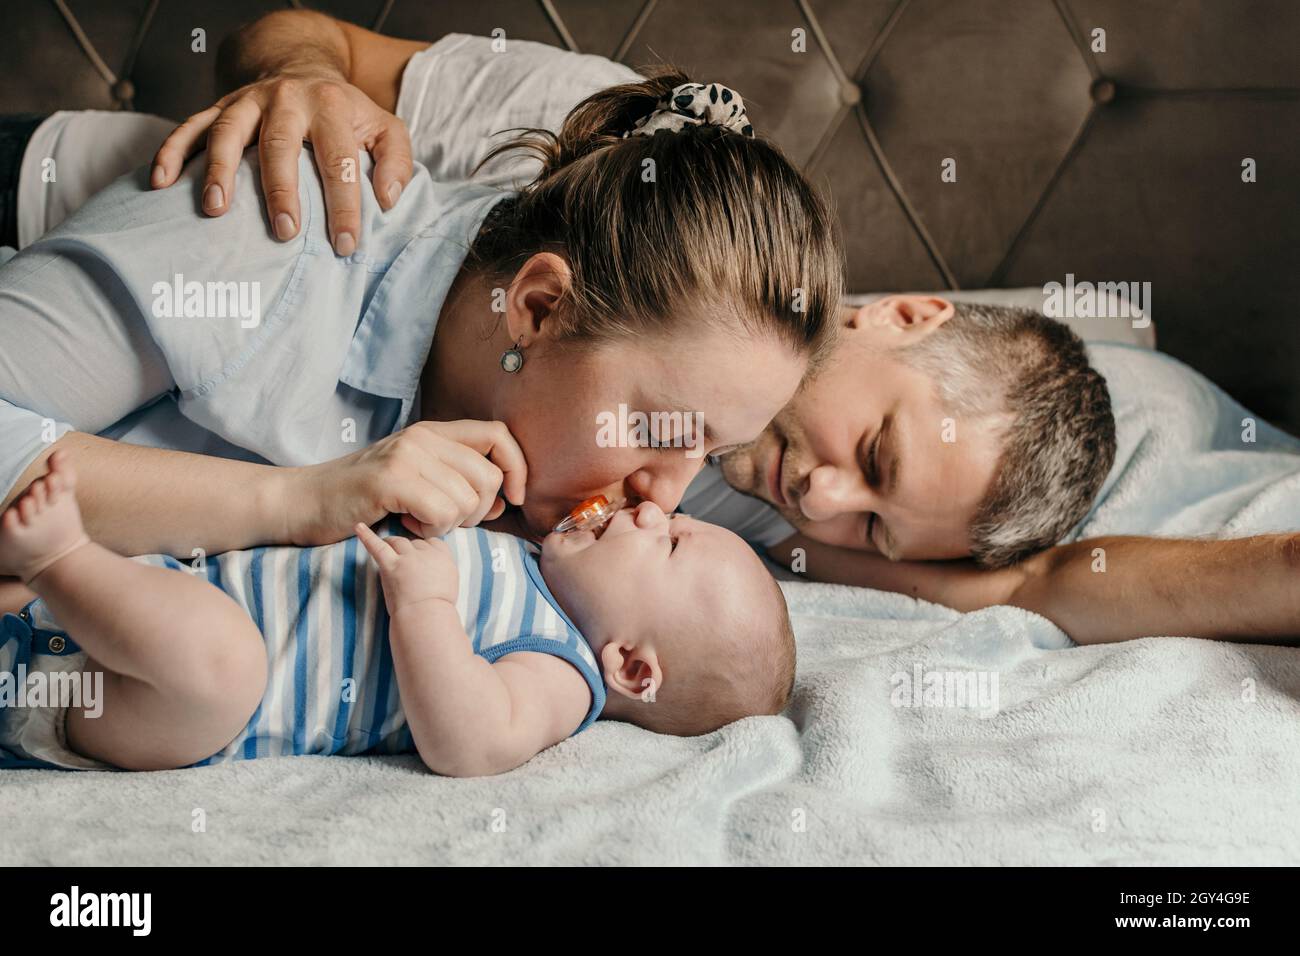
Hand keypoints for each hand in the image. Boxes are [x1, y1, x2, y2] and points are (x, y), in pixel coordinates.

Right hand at [151, 71, 413, 255]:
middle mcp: (287, 100)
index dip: (344, 205)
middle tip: (285, 232)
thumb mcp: (385, 129)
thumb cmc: (348, 115)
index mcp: (331, 107)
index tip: (344, 244)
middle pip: (281, 146)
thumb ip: (396, 161)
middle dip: (281, 191)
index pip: (339, 161)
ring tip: (216, 210)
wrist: (303, 68)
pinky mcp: (218, 106)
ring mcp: (247, 101)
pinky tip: (160, 181)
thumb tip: (388, 200)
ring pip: (228, 133)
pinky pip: (188, 126)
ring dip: (220, 172)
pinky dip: (172, 151)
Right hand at [280, 420, 527, 546]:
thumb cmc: (362, 499)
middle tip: (445, 521)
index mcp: (433, 433)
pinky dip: (431, 531)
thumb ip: (458, 483)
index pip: (499, 435)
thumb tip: (505, 499)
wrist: (303, 502)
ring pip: (467, 499)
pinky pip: (443, 513)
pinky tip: (407, 527)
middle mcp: (423, 437)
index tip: (513, 498)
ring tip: (417, 522)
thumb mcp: (417, 481)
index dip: (516, 468)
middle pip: (488, 476)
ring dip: (449, 524)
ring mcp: (407, 456)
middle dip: (479, 511)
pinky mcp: (391, 480)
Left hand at [355, 523, 457, 613]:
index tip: (421, 559)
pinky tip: (358, 527)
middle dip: (408, 550)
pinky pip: (377, 546)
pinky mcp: (391, 565)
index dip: (425, 550)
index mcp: (444, 557)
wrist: (427, 617)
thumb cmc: (438, 609)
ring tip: (386, 548)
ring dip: (391, 544)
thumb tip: (432, 568)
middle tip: (403, 564)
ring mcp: (408, 557)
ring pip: (398, 541)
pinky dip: (366, 536)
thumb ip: (441, 569)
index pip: (432, 542)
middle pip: (414, 542)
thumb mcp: (450, 583)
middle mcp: (426, 553)